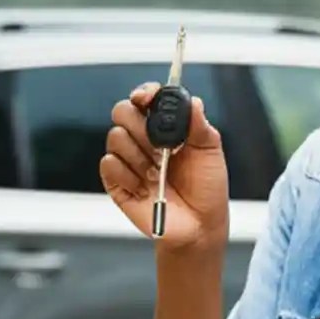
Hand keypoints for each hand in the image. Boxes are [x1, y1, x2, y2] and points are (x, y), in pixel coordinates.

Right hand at [100, 82, 230, 252]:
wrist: (200, 225)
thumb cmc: (206, 187)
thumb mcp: (211, 152)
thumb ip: (200, 125)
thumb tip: (193, 102)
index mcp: (166, 126)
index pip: (146, 99)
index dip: (144, 93)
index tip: (148, 98)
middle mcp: (144, 139)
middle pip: (122, 111)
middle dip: (140, 125)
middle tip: (160, 145)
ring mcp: (129, 160)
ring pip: (114, 136)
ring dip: (139, 154)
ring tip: (158, 171)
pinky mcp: (117, 182)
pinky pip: (108, 164)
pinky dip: (127, 173)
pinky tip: (144, 185)